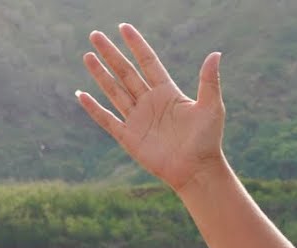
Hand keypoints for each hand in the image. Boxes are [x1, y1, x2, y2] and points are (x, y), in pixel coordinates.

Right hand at [76, 24, 225, 191]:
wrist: (196, 171)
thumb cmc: (207, 141)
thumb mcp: (211, 107)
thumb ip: (209, 81)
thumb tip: (215, 53)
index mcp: (168, 92)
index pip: (148, 62)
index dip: (136, 45)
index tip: (124, 27)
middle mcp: (150, 102)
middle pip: (126, 73)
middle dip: (111, 54)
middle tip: (95, 35)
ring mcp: (138, 119)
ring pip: (115, 91)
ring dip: (100, 74)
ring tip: (88, 56)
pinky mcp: (129, 137)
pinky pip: (107, 119)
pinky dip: (94, 108)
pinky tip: (81, 95)